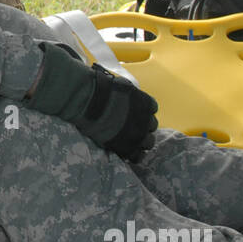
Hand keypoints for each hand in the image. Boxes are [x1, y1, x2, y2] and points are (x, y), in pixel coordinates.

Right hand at [27, 44, 158, 160]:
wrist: (90, 102)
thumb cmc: (102, 89)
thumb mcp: (122, 86)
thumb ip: (130, 94)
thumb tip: (127, 94)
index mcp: (147, 103)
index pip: (152, 109)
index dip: (143, 112)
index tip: (135, 113)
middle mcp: (146, 120)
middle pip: (151, 127)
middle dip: (143, 127)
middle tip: (131, 127)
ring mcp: (138, 135)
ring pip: (148, 142)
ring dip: (140, 141)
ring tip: (130, 140)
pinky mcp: (127, 147)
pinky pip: (138, 156)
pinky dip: (134, 155)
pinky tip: (128, 152)